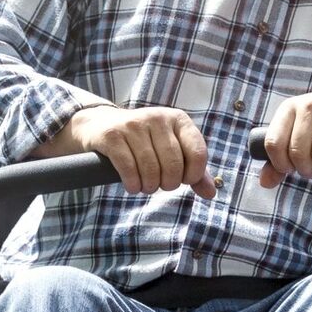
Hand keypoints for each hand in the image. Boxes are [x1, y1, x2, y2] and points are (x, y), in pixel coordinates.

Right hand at [46, 104, 215, 197]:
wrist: (101, 125)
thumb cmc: (144, 142)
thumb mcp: (171, 151)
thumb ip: (194, 171)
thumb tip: (211, 193)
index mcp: (178, 119)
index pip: (197, 152)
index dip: (192, 175)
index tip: (182, 180)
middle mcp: (157, 117)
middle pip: (173, 164)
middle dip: (168, 184)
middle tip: (160, 186)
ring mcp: (133, 124)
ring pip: (150, 168)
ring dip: (149, 186)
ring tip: (145, 186)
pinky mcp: (112, 134)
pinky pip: (128, 167)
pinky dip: (132, 183)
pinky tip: (132, 185)